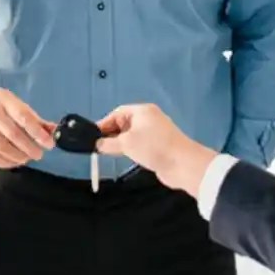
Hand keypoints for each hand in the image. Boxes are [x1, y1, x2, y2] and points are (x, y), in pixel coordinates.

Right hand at [0, 89, 54, 169]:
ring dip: (17, 156)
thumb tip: (54, 130)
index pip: (23, 116)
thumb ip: (31, 117)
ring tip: (27, 159)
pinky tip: (13, 162)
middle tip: (39, 154)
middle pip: (12, 133)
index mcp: (2, 98)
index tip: (49, 143)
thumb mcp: (9, 104)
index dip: (38, 131)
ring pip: (0, 146)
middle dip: (29, 147)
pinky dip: (4, 161)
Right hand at [95, 104, 216, 196]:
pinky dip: (130, 149)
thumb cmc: (153, 147)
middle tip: (98, 147)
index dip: (104, 124)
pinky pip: (139, 145)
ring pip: (131, 135)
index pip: (117, 113)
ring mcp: (154, 133)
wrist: (182, 164)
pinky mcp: (158, 146)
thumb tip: (97, 144)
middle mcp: (148, 119)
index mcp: (142, 111)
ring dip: (120, 143)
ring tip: (108, 153)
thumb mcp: (126, 143)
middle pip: (124, 124)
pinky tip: (124, 157)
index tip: (92, 137)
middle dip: (111, 134)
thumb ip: (108, 143)